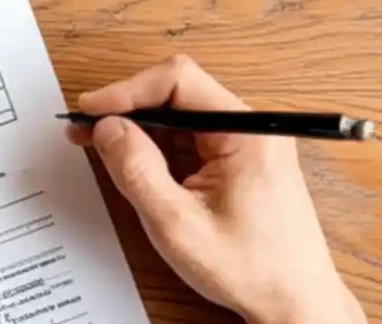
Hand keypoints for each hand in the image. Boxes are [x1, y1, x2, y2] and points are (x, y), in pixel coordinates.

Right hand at [67, 55, 365, 323]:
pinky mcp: (238, 161)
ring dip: (140, 131)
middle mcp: (251, 129)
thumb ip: (137, 170)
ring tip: (103, 151)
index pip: (178, 80)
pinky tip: (134, 167)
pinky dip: (157, 149)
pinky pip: (189, 140)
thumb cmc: (252, 270)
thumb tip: (107, 127)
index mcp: (247, 133)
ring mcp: (246, 144)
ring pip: (179, 117)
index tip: (91, 109)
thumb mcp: (178, 224)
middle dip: (127, 109)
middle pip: (176, 94)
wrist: (295, 305)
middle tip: (86, 130)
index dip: (127, 90)